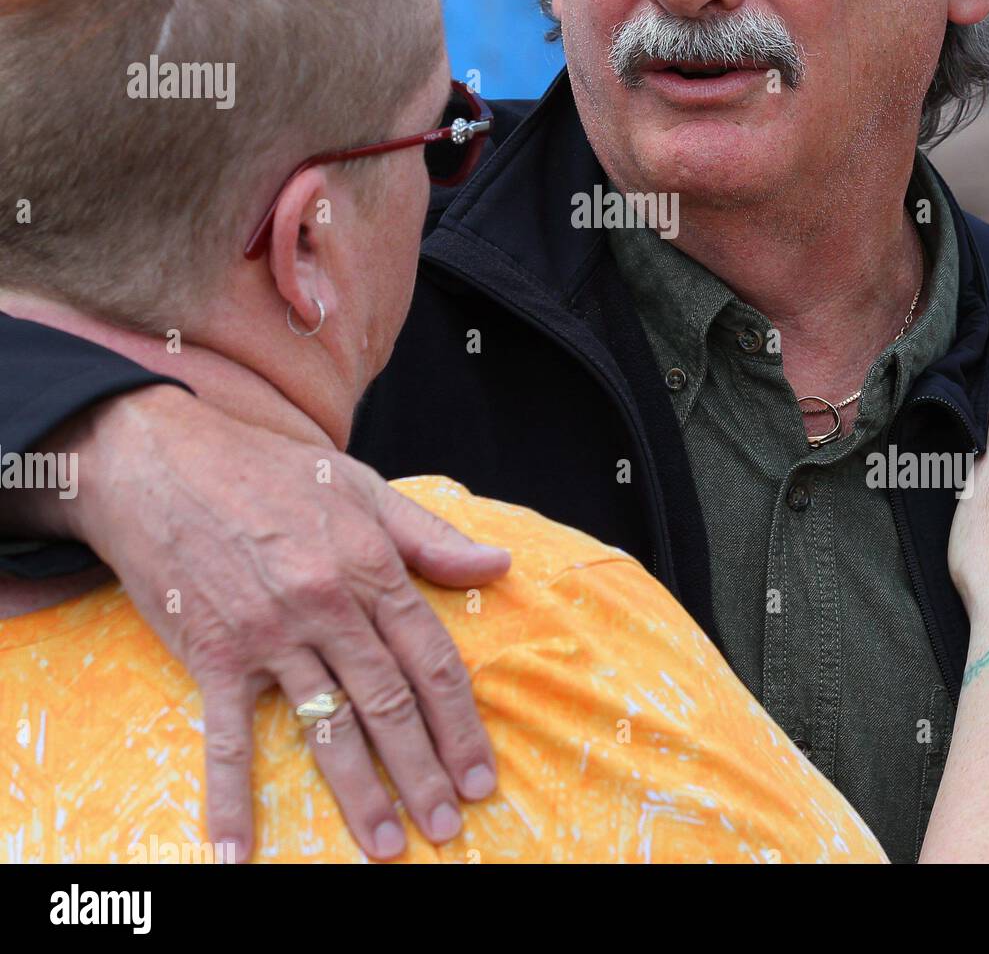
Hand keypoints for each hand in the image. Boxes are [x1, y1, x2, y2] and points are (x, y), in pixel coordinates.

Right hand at [58, 385, 510, 861]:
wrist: (167, 461)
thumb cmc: (271, 473)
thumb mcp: (363, 489)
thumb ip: (430, 537)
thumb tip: (500, 562)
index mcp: (370, 565)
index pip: (431, 657)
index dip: (460, 722)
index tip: (479, 774)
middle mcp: (328, 604)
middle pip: (388, 701)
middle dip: (422, 769)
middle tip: (446, 825)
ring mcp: (270, 632)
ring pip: (327, 725)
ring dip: (358, 792)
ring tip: (386, 844)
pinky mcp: (214, 651)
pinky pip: (228, 735)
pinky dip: (232, 796)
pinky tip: (238, 849)